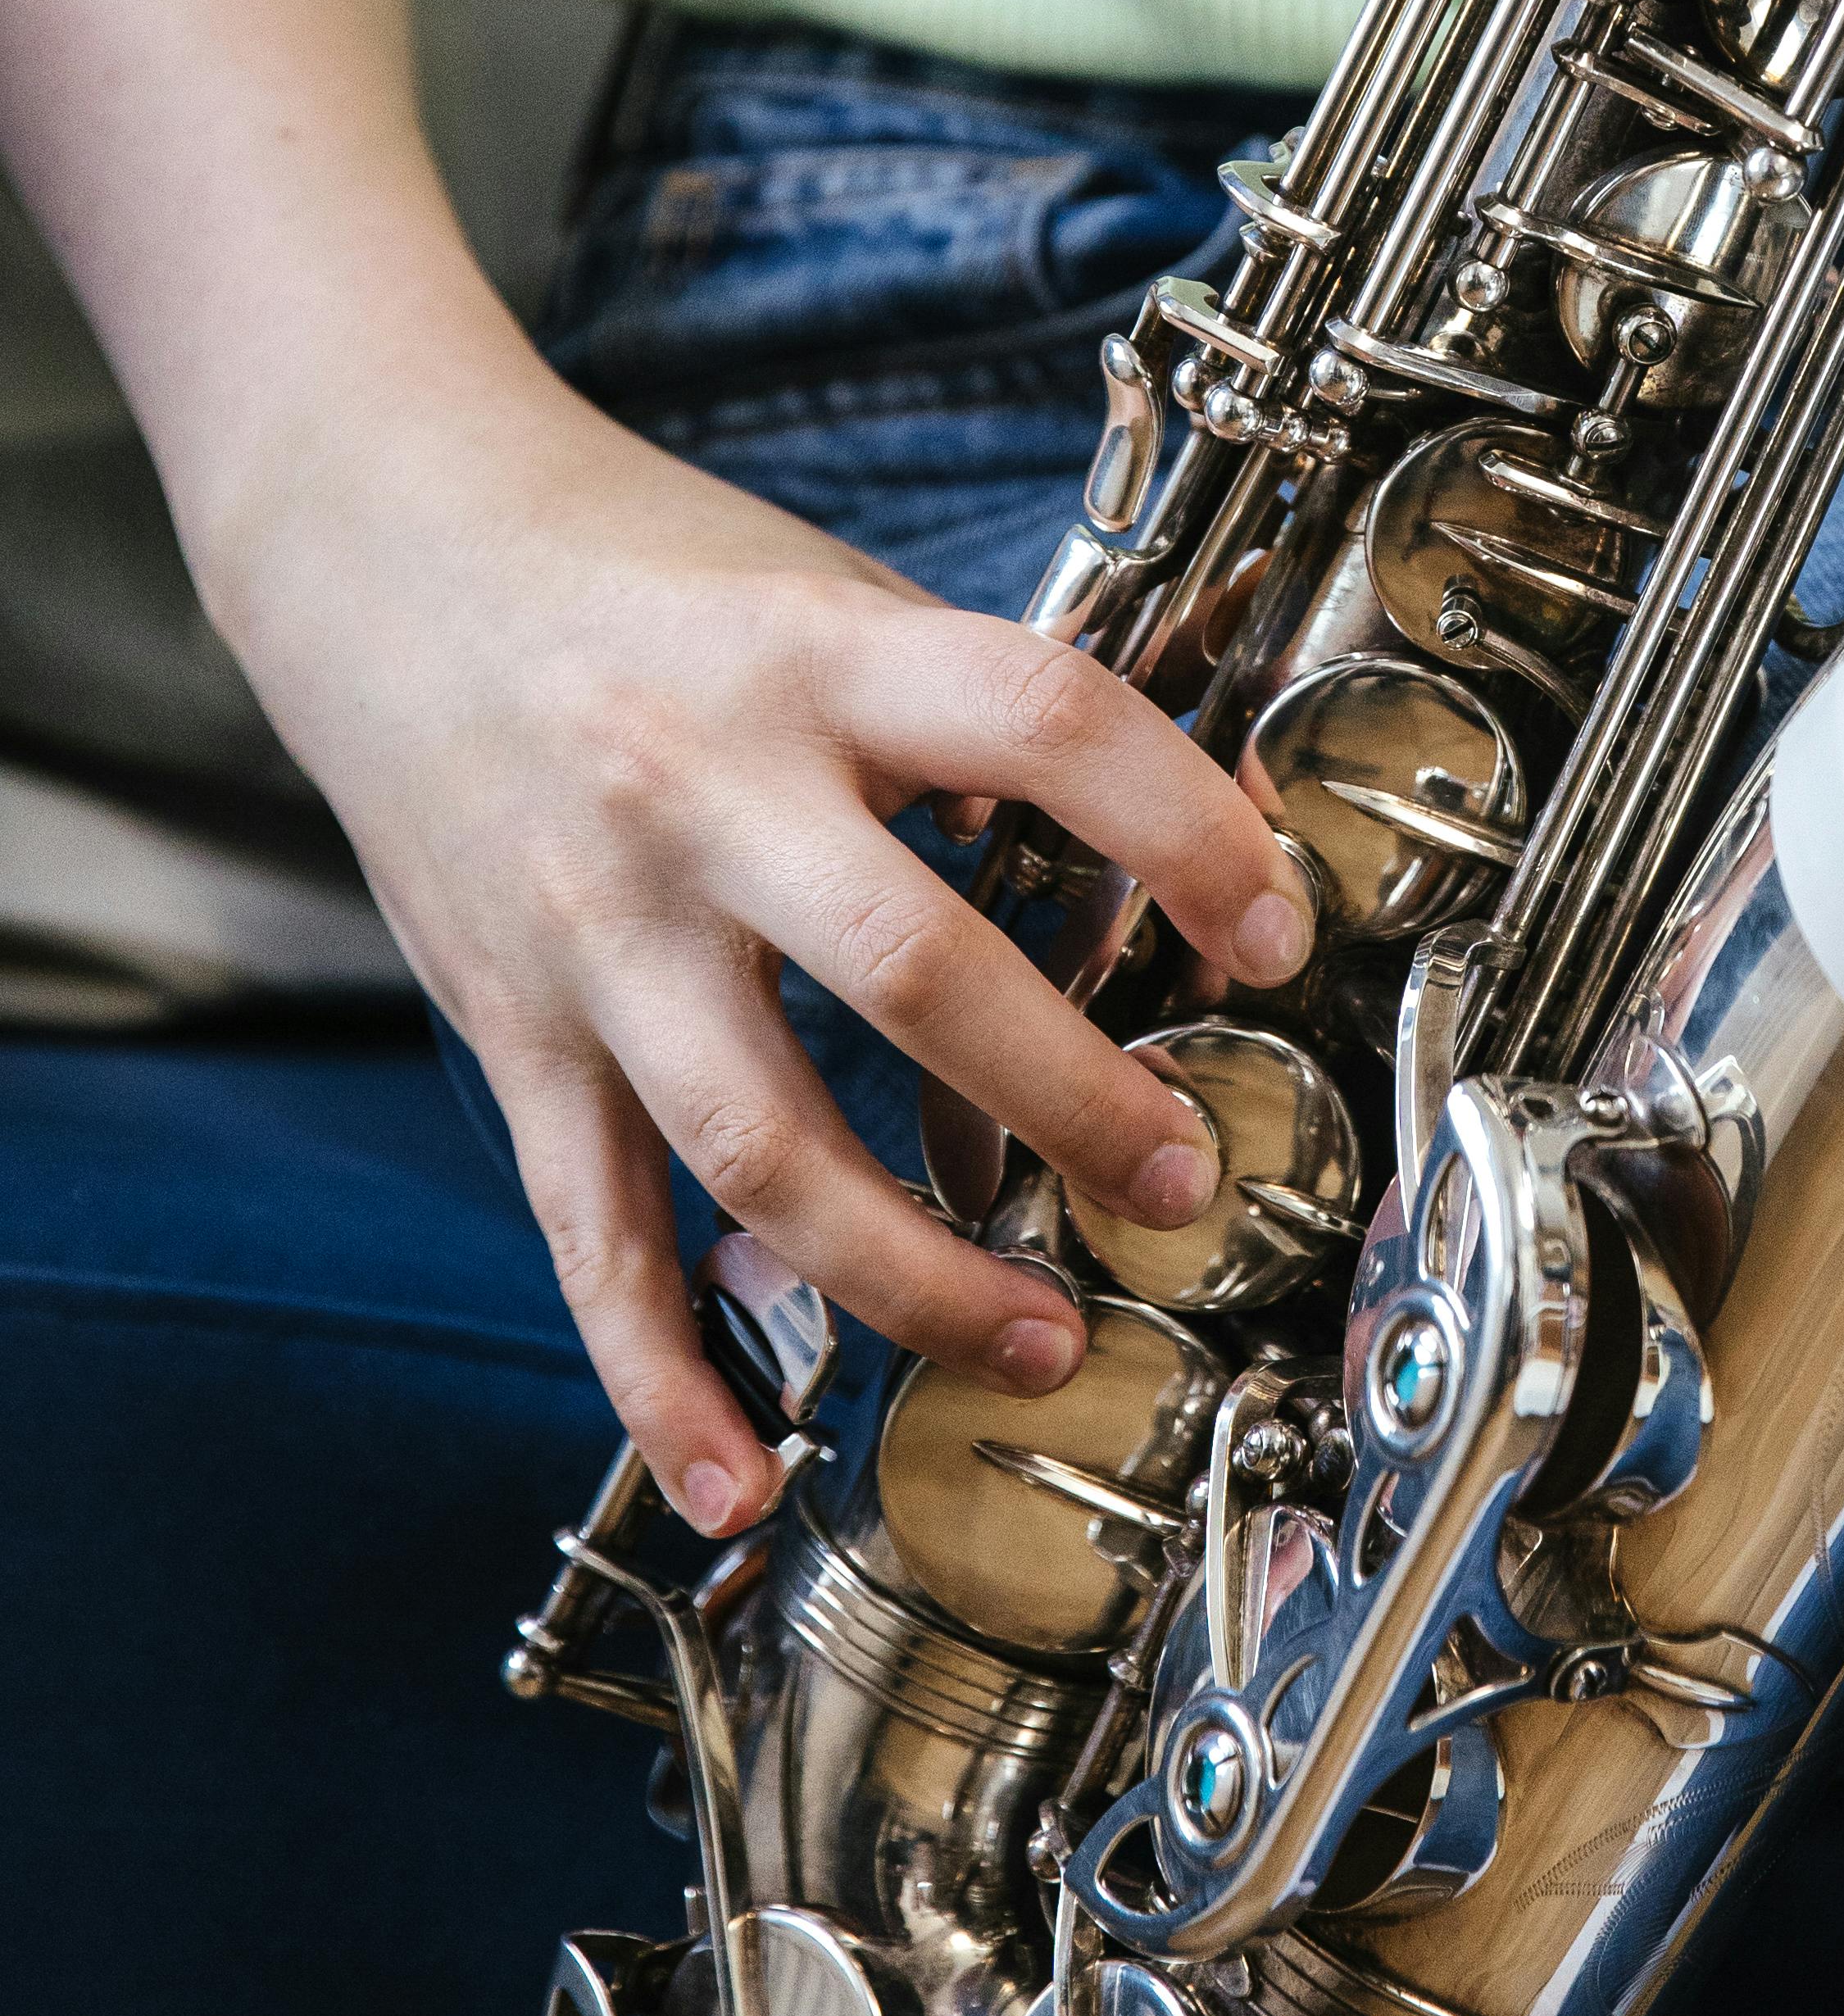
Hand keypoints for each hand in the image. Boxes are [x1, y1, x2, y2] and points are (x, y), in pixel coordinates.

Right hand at [220, 359, 1312, 1535]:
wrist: (394, 541)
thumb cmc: (648, 570)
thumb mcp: (837, 590)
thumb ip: (983, 707)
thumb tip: (1195, 827)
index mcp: (817, 659)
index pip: (1044, 725)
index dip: (1185, 829)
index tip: (1277, 931)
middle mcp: (701, 795)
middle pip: (908, 972)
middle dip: (1070, 1099)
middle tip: (1180, 1180)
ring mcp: (598, 928)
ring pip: (758, 1143)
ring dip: (910, 1270)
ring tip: (1041, 1335)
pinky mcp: (515, 1028)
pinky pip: (592, 1228)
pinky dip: (662, 1372)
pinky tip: (738, 1474)